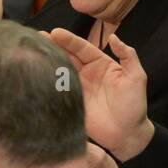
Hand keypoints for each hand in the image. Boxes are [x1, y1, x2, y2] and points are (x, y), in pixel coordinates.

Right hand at [45, 28, 153, 159]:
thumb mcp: (136, 78)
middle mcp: (86, 74)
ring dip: (46, 61)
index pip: (82, 48)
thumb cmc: (134, 106)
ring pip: (59, 70)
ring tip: (31, 52)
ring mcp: (76, 88)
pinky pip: (56, 90)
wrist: (127, 134)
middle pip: (67, 56)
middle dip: (52, 46)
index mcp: (100, 64)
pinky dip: (46, 82)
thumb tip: (114, 37)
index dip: (69, 40)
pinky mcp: (70, 102)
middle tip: (37, 37)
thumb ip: (128, 56)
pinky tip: (35, 74)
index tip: (55, 33)